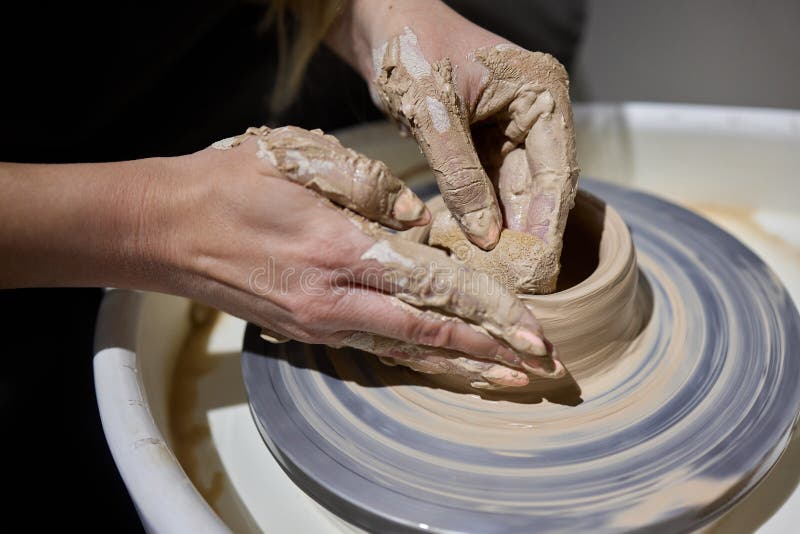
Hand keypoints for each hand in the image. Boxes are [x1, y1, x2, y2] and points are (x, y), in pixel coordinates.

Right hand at [155, 126, 563, 386]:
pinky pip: (374, 347)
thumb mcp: (299, 159)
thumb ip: (368, 186)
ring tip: (503, 379)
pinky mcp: (306, 329)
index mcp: (340, 251)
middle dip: (490, 354)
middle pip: (430, 334)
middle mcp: (335, 300)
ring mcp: (319, 322)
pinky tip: (441, 362)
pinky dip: (416, 357)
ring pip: (405, 350)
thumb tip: (417, 218)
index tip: (533, 335)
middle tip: (539, 369)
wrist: (164, 230)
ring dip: (458, 365)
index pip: (435, 290)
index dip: (490, 314)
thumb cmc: (228, 185)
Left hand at [328, 0, 578, 251]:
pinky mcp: (480, 143)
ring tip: (500, 276)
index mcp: (541, 94)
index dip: (549, 222)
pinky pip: (486, 188)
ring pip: (513, 193)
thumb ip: (462, 176)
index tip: (541, 265)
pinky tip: (477, 249)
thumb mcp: (436, 114)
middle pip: (539, 187)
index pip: (557, 170)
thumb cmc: (411, 47)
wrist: (379, 25)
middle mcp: (531, 114)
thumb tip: (487, 236)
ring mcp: (506, 130)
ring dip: (504, 232)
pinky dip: (481, 217)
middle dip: (528, 235)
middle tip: (522, 283)